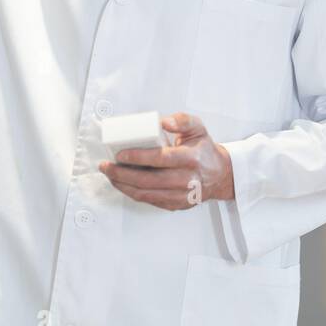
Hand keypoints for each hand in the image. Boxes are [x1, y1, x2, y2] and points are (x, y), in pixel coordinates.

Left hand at [98, 112, 233, 209]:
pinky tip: (123, 184)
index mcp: (192, 158)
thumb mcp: (198, 128)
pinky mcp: (176, 205)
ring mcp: (181, 195)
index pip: (161, 159)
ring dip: (123, 185)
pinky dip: (133, 193)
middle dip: (122, 174)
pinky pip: (150, 201)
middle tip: (106, 166)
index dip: (138, 157)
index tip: (120, 154)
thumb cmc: (204, 150)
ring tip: (109, 175)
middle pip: (149, 180)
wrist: (219, 175)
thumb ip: (181, 120)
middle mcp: (187, 180)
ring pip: (146, 194)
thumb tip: (162, 122)